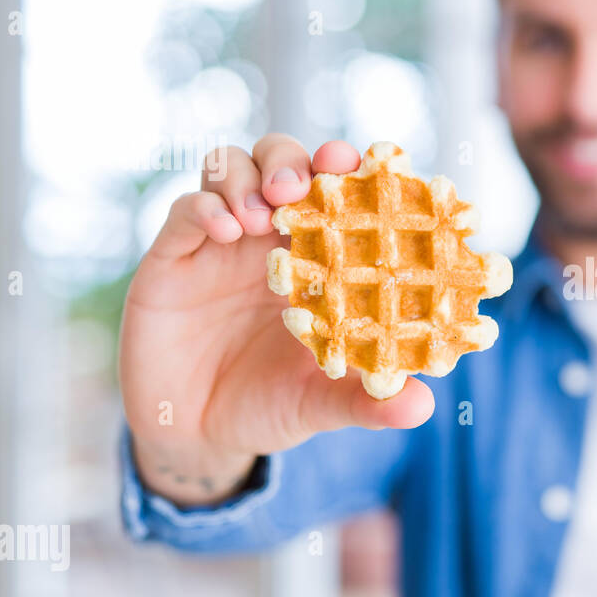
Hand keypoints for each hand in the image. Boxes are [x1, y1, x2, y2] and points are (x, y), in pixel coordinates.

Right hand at [118, 136, 434, 502]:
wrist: (197, 435)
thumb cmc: (270, 405)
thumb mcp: (321, 404)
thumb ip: (367, 401)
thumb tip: (423, 407)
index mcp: (315, 258)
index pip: (335, 194)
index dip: (350, 173)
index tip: (366, 168)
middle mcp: (269, 238)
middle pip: (280, 162)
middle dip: (292, 162)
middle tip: (299, 188)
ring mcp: (219, 242)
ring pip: (230, 169)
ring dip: (247, 177)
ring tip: (262, 216)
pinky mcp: (173, 256)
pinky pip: (186, 211)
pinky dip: (205, 208)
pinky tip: (225, 229)